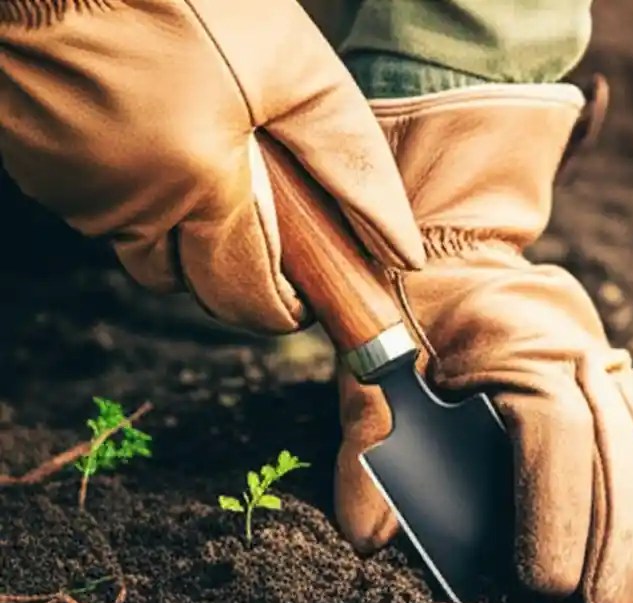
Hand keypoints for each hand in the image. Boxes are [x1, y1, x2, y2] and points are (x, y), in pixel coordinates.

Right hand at [0, 0, 423, 332]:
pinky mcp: (36, 162)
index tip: (308, 291)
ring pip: (143, 246)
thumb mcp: (292, 68)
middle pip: (192, 285)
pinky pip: (101, 204)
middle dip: (238, 273)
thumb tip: (398, 249)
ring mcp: (72, 189)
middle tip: (273, 229)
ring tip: (216, 162)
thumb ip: (349, 162)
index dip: (284, 306)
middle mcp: (124, 208)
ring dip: (184, 229)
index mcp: (193, 193)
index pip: (245, 300)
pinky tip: (159, 135)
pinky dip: (139, 190)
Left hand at [334, 84, 632, 602]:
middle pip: (618, 448)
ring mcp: (607, 359)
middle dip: (623, 536)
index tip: (551, 582)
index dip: (560, 509)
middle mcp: (578, 350)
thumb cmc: (410, 313)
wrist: (457, 250)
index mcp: (517, 345)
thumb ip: (368, 443)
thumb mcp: (371, 364)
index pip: (557, 434)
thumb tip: (369, 536)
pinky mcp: (621, 371)